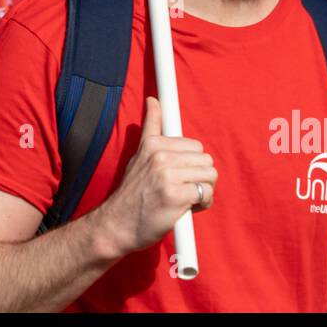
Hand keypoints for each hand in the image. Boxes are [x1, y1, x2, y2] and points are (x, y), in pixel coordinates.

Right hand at [92, 97, 216, 258]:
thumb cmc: (132, 193)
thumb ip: (150, 128)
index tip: (181, 172)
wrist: (116, 225)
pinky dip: (203, 204)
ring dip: (203, 190)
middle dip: (199, 176)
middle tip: (182, 189)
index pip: (194, 145)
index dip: (191, 163)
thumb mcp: (138, 155)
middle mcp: (160, 155)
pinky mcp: (176, 195)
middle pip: (205, 159)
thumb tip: (153, 100)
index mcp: (153, 143)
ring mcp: (168, 174)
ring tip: (185, 199)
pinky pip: (207, 193)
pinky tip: (188, 209)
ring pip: (210, 175)